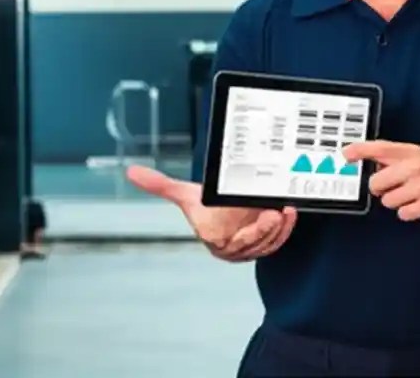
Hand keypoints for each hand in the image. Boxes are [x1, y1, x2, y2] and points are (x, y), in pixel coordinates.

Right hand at [126, 165, 297, 261]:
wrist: (219, 210)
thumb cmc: (204, 206)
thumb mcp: (183, 193)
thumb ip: (158, 185)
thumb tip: (130, 172)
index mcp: (213, 239)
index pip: (232, 243)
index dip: (250, 235)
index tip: (265, 216)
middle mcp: (231, 247)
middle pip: (253, 245)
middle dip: (266, 231)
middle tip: (275, 213)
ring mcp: (249, 247)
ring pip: (267, 244)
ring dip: (279, 230)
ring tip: (284, 211)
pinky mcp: (264, 243)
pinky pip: (276, 242)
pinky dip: (285, 230)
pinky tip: (288, 213)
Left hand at [341, 140, 419, 219]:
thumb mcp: (414, 153)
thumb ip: (389, 155)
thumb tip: (360, 157)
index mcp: (408, 152)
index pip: (378, 148)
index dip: (358, 151)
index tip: (345, 155)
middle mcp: (414, 166)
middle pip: (375, 183)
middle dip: (381, 187)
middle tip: (393, 185)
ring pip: (387, 201)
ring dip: (396, 201)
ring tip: (409, 194)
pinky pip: (403, 213)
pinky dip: (407, 212)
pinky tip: (416, 204)